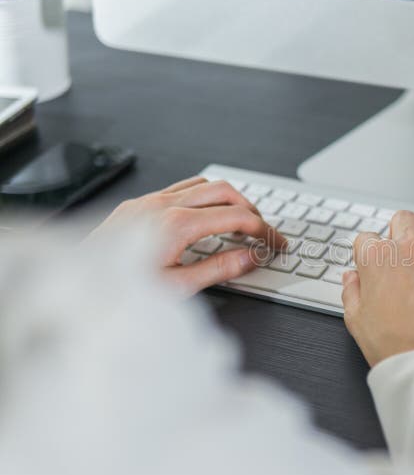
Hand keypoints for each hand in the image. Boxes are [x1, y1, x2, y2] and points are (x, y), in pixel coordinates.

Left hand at [92, 176, 285, 294]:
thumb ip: (219, 269)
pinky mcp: (139, 204)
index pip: (236, 217)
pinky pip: (181, 187)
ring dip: (229, 200)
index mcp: (176, 226)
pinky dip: (204, 196)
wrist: (77, 284)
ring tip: (241, 223)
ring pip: (205, 185)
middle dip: (252, 210)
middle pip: (226, 192)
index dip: (264, 230)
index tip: (275, 243)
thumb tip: (250, 258)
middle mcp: (163, 205)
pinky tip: (208, 214)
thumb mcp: (178, 288)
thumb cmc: (121, 289)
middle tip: (264, 234)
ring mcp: (150, 201)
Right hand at [342, 211, 413, 366]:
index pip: (366, 237)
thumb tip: (352, 279)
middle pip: (402, 218)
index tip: (373, 263)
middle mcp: (406, 251)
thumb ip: (351, 292)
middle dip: (399, 231)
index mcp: (376, 259)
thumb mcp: (356, 320)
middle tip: (400, 249)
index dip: (368, 251)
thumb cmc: (391, 344)